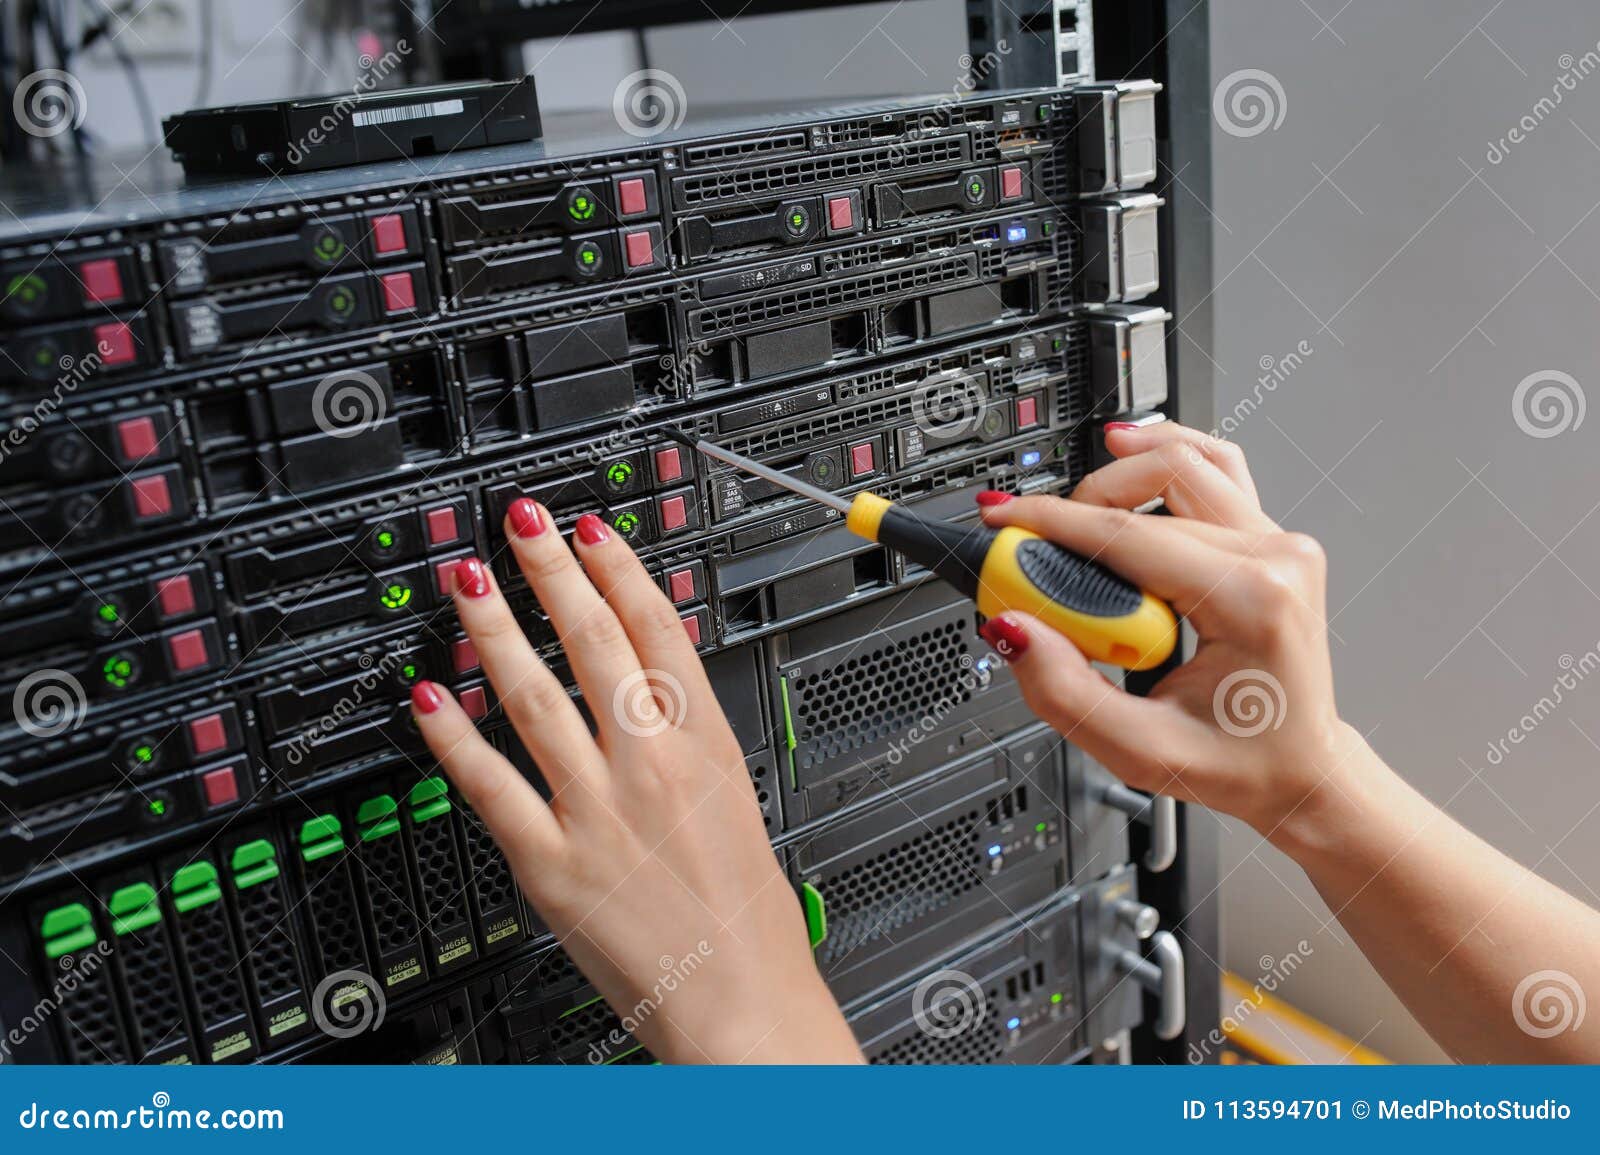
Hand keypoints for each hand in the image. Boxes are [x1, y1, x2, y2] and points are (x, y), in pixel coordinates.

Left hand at [410, 501, 861, 1063]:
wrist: (741, 999)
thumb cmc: (745, 915)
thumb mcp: (735, 800)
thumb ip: (686, 739)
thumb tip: (649, 688)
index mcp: (704, 744)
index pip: (660, 630)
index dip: (620, 568)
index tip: (591, 529)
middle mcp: (650, 765)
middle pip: (595, 642)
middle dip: (554, 571)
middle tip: (522, 524)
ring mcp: (597, 809)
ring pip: (535, 695)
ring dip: (496, 629)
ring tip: (470, 582)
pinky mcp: (551, 862)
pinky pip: (488, 785)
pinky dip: (452, 738)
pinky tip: (428, 697)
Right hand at [975, 422, 1366, 841]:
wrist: (1299, 768)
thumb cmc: (1240, 762)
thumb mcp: (1141, 751)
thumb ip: (1065, 692)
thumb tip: (1014, 627)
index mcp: (1252, 602)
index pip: (1130, 536)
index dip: (1053, 524)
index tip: (1004, 525)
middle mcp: (1275, 558)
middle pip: (1157, 485)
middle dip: (1078, 507)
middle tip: (1033, 542)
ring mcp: (1279, 542)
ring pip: (1191, 458)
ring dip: (1122, 468)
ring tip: (1077, 495)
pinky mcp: (1269, 538)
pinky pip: (1216, 469)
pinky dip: (1167, 456)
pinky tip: (1132, 454)